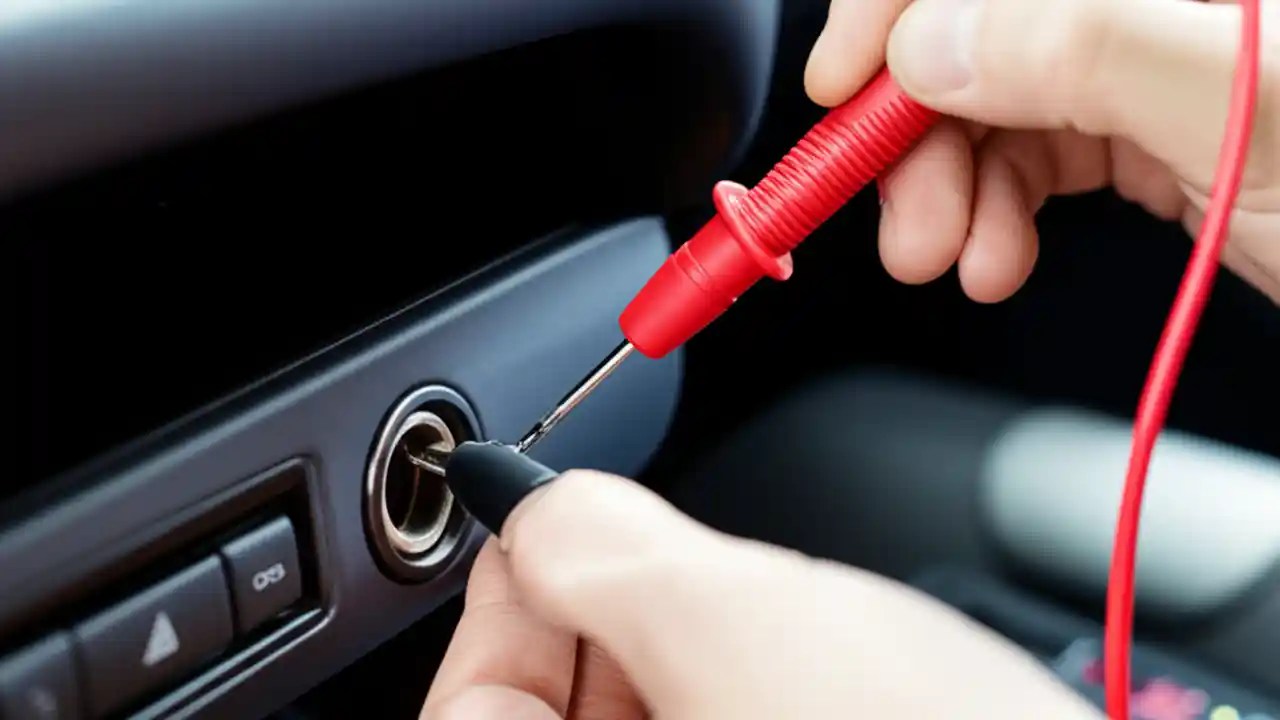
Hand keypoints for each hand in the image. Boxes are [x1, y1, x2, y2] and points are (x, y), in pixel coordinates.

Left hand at [421, 470, 1100, 717]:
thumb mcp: (740, 620)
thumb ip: (608, 547)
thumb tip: (543, 506)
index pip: (473, 708)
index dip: (497, 596)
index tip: (532, 512)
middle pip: (561, 712)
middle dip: (595, 611)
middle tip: (634, 532)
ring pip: (656, 714)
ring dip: (680, 638)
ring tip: (742, 596)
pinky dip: (742, 677)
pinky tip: (795, 647)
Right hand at [806, 0, 1279, 303]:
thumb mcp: (1252, 105)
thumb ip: (1084, 47)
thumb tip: (932, 46)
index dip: (898, 6)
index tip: (845, 88)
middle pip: (977, 26)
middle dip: (917, 128)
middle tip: (901, 217)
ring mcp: (1148, 53)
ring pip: (989, 96)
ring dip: (946, 186)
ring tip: (954, 257)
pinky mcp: (1143, 121)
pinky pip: (1027, 149)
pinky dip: (992, 209)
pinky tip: (997, 254)